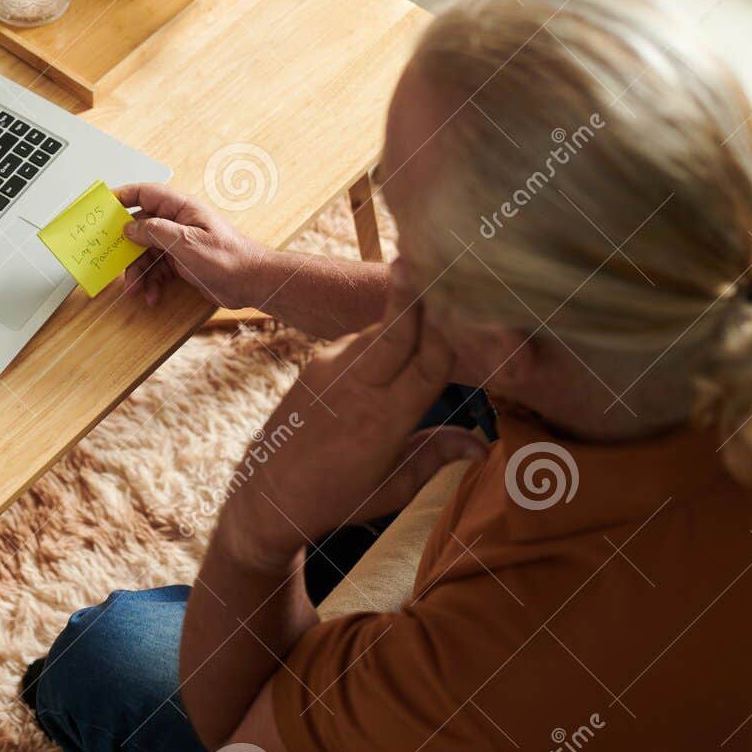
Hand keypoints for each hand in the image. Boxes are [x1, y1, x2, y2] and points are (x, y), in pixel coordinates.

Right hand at [115, 183, 269, 308]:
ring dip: (139, 272)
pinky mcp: (182, 263)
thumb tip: (130, 227)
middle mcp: (178, 223)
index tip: (102, 205)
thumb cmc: (229, 258)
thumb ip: (154, 231)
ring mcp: (180, 243)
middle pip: (140, 229)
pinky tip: (153, 296)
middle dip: (127, 249)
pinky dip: (153, 283)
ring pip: (147, 254)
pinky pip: (158, 270)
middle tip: (112, 261)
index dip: (122, 196)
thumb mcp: (185, 242)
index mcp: (181, 209)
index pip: (145, 193)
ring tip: (136, 290)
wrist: (252, 283)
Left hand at [216, 273, 487, 564]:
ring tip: (428, 267)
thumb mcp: (393, 488)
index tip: (468, 302)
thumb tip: (484, 445)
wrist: (267, 496)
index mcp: (383, 423)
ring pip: (378, 329)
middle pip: (396, 331)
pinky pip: (359, 338)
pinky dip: (384, 326)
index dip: (450, 333)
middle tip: (428, 252)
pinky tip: (404, 313)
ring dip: (404, 305)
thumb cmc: (337, 499)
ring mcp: (331, 371)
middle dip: (412, 293)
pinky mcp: (315, 363)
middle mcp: (356, 390)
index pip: (428, 366)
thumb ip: (437, 456)